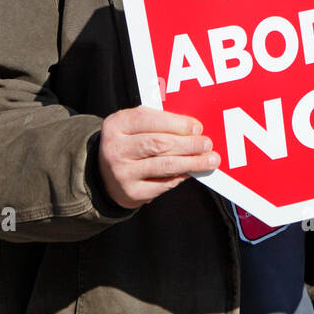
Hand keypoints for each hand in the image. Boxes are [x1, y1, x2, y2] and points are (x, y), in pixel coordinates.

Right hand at [96, 106, 219, 209]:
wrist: (104, 174)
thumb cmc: (129, 142)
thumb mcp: (135, 126)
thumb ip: (159, 122)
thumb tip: (194, 129)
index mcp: (116, 125)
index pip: (149, 120)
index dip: (176, 124)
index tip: (197, 127)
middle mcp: (115, 149)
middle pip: (159, 144)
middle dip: (188, 144)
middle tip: (207, 144)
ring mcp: (122, 173)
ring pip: (165, 166)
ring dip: (192, 162)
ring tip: (209, 160)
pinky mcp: (131, 192)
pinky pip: (163, 184)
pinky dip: (181, 177)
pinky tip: (192, 172)